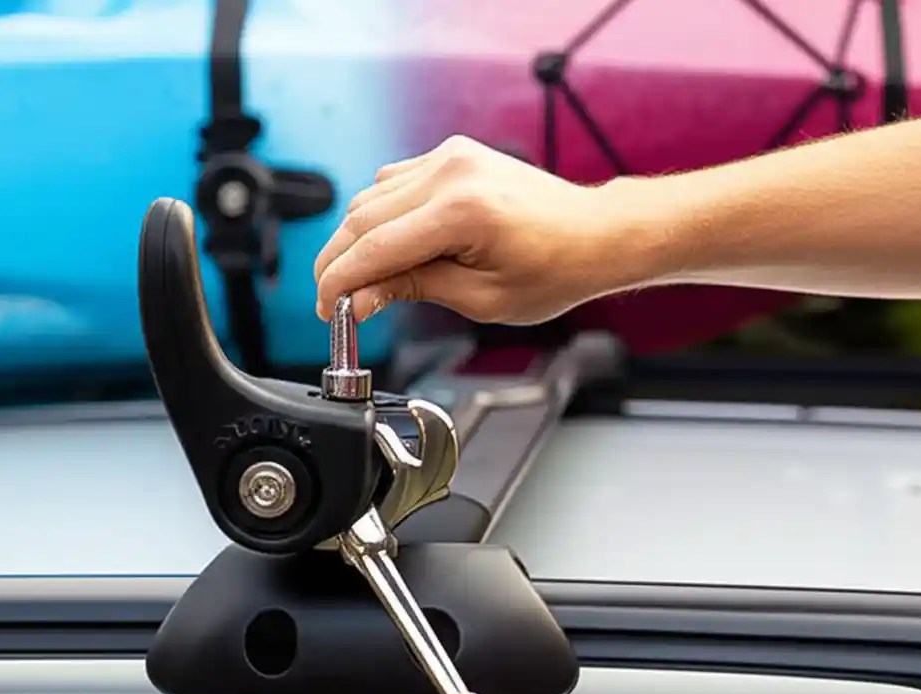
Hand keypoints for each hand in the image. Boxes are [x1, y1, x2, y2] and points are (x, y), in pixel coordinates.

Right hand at [313, 135, 667, 324]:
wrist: (595, 233)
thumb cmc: (555, 269)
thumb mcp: (481, 299)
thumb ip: (412, 290)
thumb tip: (359, 299)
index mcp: (461, 211)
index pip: (374, 248)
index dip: (339, 284)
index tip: (326, 310)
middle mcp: (451, 172)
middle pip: (361, 219)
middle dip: (338, 264)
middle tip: (332, 302)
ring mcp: (450, 157)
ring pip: (370, 198)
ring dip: (355, 240)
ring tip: (358, 281)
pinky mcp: (451, 154)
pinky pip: (393, 184)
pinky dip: (378, 215)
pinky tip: (385, 246)